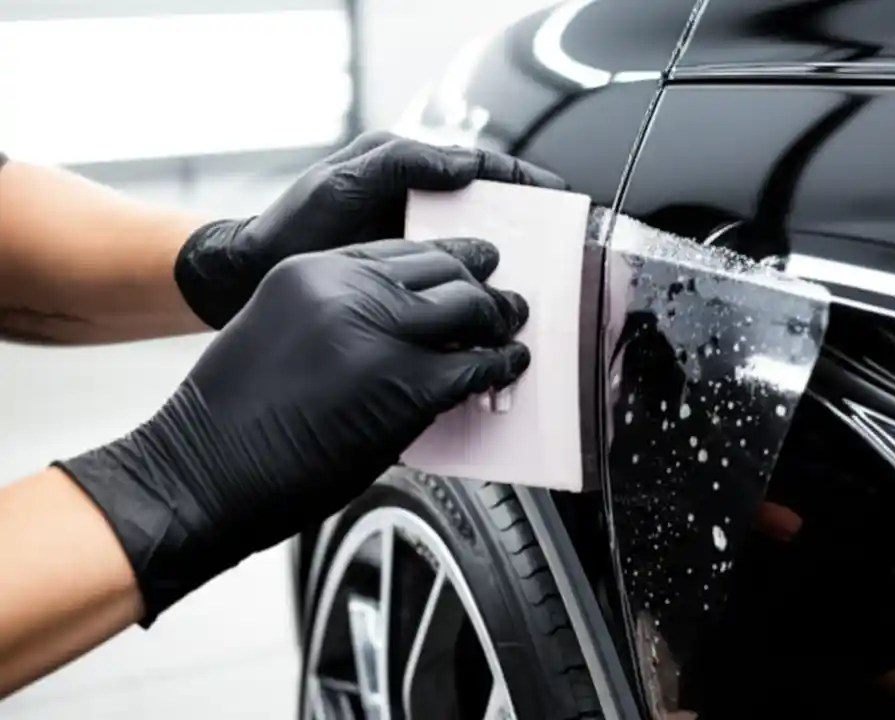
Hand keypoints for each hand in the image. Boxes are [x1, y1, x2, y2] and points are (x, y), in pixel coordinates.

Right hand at [56, 239, 529, 622]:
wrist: (204, 470)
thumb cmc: (230, 417)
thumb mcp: (273, 329)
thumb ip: (331, 312)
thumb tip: (389, 321)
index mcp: (311, 271)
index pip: (400, 248)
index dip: (443, 256)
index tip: (468, 262)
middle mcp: (349, 292)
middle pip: (442, 268)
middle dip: (479, 281)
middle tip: (501, 293)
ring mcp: (382, 335)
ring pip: (469, 306)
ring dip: (498, 316)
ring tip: (512, 323)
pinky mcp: (409, 386)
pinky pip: (476, 364)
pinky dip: (501, 364)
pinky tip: (509, 365)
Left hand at [174, 132, 564, 327]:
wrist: (253, 277)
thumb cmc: (295, 222)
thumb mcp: (345, 180)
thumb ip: (402, 164)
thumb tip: (464, 167)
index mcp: (410, 174)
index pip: (481, 171)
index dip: (523, 182)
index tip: (558, 196)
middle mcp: (419, 210)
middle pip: (489, 217)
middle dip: (525, 234)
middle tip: (557, 253)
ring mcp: (416, 249)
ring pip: (476, 257)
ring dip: (504, 274)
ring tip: (530, 291)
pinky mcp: (408, 286)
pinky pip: (452, 290)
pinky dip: (474, 302)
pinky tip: (489, 319)